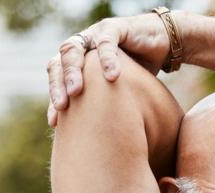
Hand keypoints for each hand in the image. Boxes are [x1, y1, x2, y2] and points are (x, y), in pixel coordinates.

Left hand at [45, 13, 172, 126]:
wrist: (161, 44)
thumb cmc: (138, 71)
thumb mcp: (115, 92)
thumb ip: (100, 107)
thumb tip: (89, 143)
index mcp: (77, 61)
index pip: (56, 77)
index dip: (53, 97)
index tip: (55, 122)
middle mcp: (81, 46)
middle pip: (59, 62)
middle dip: (58, 85)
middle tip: (63, 106)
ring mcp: (94, 34)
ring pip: (74, 49)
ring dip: (73, 71)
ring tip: (76, 91)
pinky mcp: (114, 28)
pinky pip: (105, 42)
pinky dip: (107, 59)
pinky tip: (112, 77)